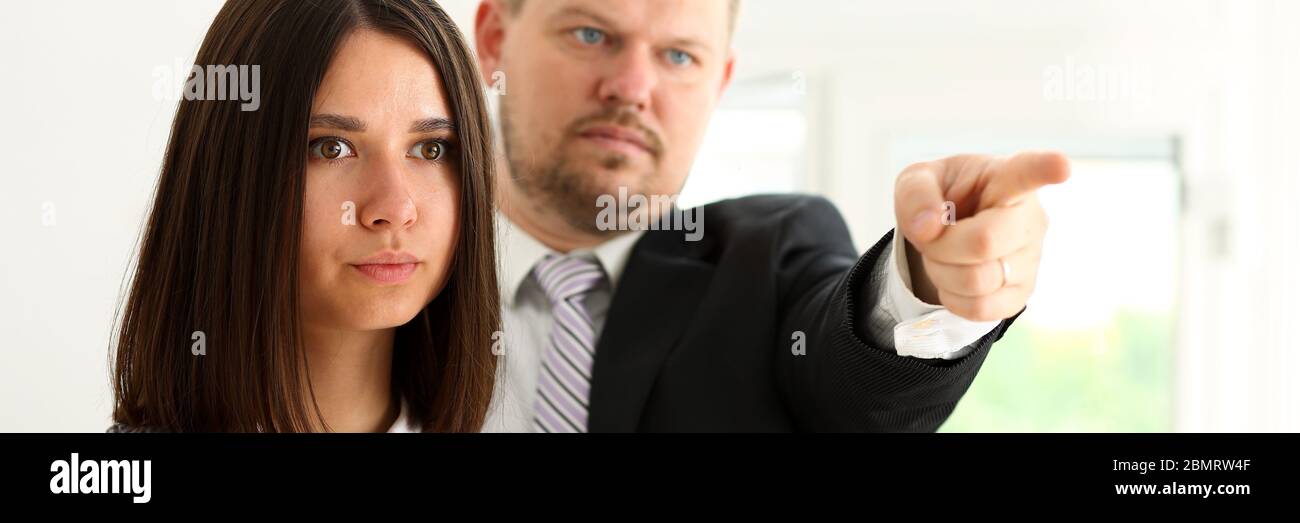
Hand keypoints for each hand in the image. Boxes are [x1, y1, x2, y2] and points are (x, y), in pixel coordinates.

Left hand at [893, 151, 1069, 321]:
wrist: (948, 234)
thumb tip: (929, 228)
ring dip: (942, 272)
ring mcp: (1031, 258)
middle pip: (984, 242)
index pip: (1028, 171)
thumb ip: (916, 194)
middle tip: (933, 237)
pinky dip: (952, 298)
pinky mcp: (1023, 293)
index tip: (1061, 165)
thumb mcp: (916, 182)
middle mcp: (1029, 217)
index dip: (1046, 168)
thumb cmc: (939, 199)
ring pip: (977, 281)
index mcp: (1005, 177)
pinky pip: (980, 309)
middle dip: (942, 245)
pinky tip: (954, 278)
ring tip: (945, 255)